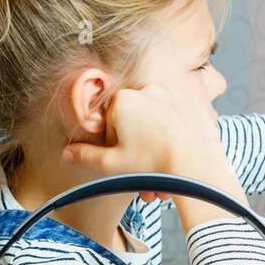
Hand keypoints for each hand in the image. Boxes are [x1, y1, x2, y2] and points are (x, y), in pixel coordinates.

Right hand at [61, 84, 223, 202]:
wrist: (197, 167)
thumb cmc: (154, 165)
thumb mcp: (112, 164)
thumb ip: (86, 155)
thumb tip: (67, 152)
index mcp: (124, 101)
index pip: (111, 121)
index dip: (116, 145)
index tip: (126, 159)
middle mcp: (148, 90)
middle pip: (136, 122)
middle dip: (139, 150)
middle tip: (146, 173)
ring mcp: (172, 94)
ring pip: (156, 122)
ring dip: (157, 146)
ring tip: (164, 172)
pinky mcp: (192, 103)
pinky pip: (177, 118)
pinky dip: (175, 135)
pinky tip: (179, 155)